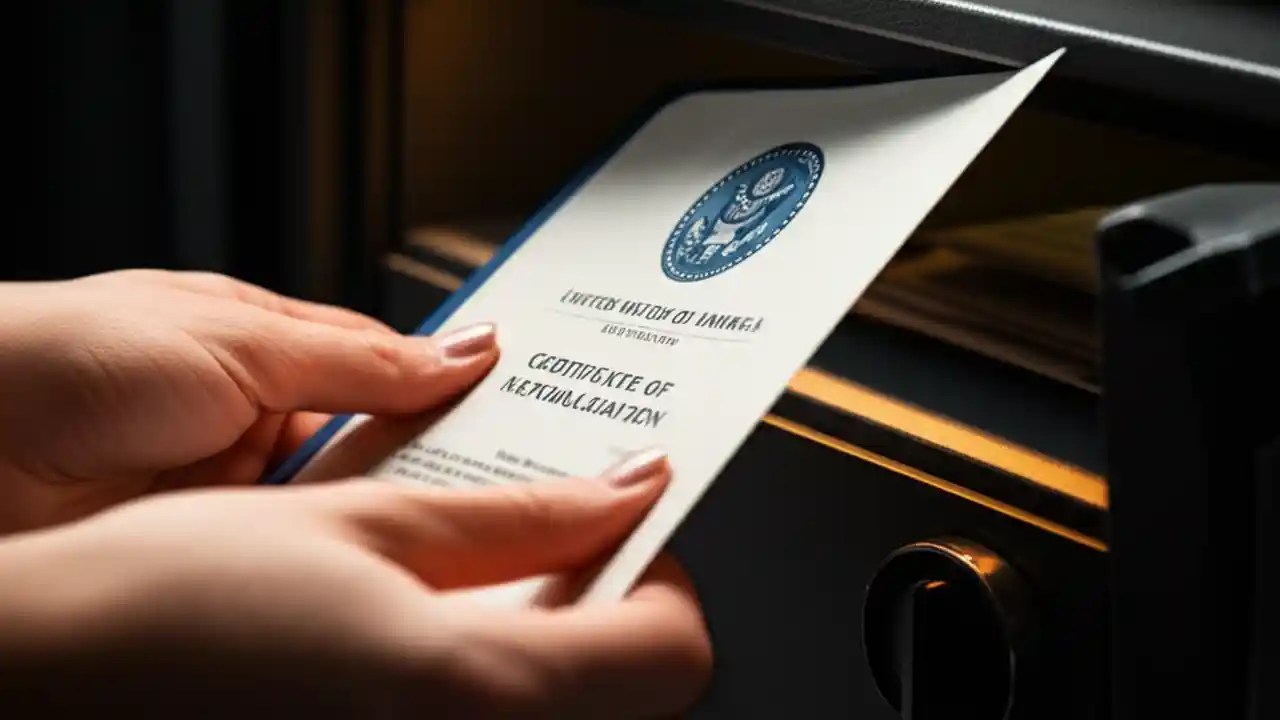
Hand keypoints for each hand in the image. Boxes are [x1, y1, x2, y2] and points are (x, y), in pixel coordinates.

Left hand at [0, 270, 498, 532]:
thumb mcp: (239, 342)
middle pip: (374, 447)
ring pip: (341, 506)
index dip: (456, 393)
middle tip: (513, 486)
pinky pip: (294, 554)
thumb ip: (358, 361)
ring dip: (383, 515)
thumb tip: (465, 351)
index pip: (390, 373)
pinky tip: (377, 568)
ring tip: (459, 532)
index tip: (527, 417)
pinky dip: (331, 560)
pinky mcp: (209, 552)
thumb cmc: (71, 353)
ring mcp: (235, 490)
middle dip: (431, 464)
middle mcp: (259, 419)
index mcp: (269, 348)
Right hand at [0, 451, 710, 717]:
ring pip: (565, 719)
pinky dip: (494, 688)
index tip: (625, 539)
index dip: (665, 585)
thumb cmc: (173, 598)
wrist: (50, 674)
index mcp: (473, 692)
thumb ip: (517, 516)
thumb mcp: (365, 522)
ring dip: (556, 651)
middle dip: (611, 618)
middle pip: (631, 700)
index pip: (671, 657)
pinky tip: (437, 638)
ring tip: (492, 584)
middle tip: (560, 551)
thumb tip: (625, 492)